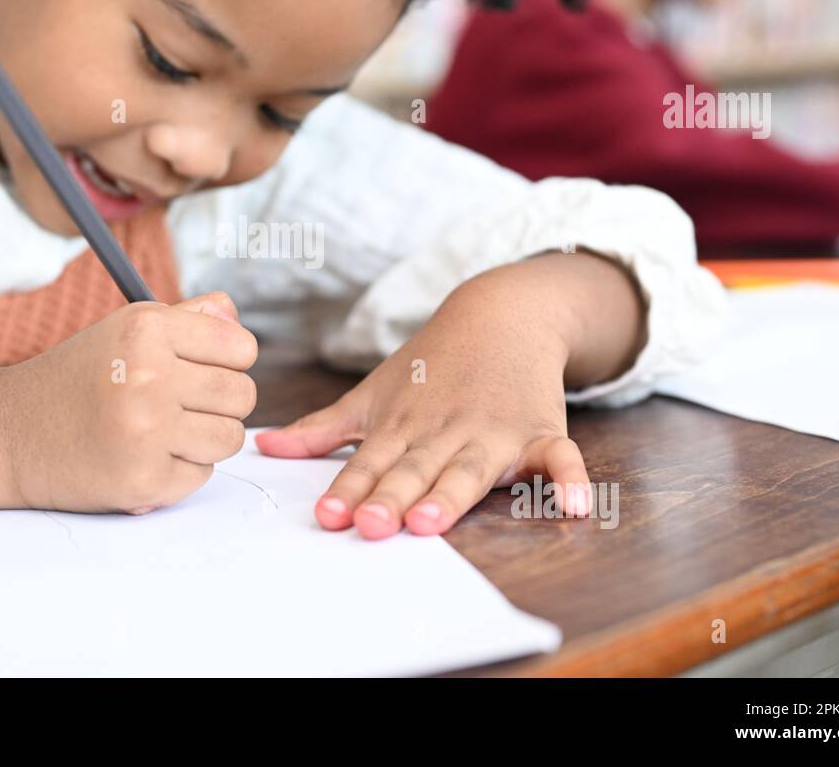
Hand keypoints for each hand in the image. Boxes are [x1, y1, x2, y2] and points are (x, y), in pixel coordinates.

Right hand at [0, 291, 257, 514]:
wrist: (9, 435)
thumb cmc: (75, 378)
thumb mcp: (124, 330)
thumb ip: (186, 318)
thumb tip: (233, 317)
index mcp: (146, 329)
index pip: (241, 347)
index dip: (226, 360)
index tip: (198, 368)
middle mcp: (148, 375)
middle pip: (242, 395)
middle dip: (219, 402)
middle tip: (177, 404)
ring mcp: (146, 432)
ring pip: (230, 438)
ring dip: (204, 438)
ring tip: (162, 431)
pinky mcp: (143, 481)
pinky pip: (201, 475)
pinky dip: (179, 470)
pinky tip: (142, 456)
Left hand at [257, 271, 606, 539]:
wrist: (501, 313)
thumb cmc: (430, 365)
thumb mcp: (373, 394)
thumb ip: (323, 429)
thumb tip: (264, 445)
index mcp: (403, 424)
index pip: (371, 461)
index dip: (349, 488)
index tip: (328, 515)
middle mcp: (445, 430)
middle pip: (416, 468)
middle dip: (393, 496)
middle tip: (372, 524)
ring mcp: (494, 431)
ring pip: (473, 467)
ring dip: (454, 493)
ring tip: (434, 521)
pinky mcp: (540, 431)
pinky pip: (559, 457)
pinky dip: (569, 480)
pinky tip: (573, 507)